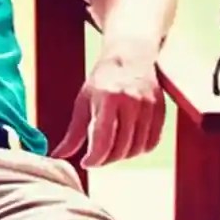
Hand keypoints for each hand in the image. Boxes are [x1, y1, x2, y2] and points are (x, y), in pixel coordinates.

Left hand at [52, 48, 164, 167]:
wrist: (130, 56)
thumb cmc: (102, 80)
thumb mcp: (83, 102)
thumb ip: (73, 133)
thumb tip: (58, 155)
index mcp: (107, 98)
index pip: (103, 139)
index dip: (94, 158)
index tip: (86, 163)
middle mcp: (130, 102)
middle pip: (121, 147)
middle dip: (106, 159)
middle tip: (97, 159)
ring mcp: (148, 106)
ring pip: (137, 148)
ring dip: (123, 156)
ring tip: (111, 151)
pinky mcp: (160, 110)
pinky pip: (152, 142)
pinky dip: (139, 150)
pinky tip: (127, 145)